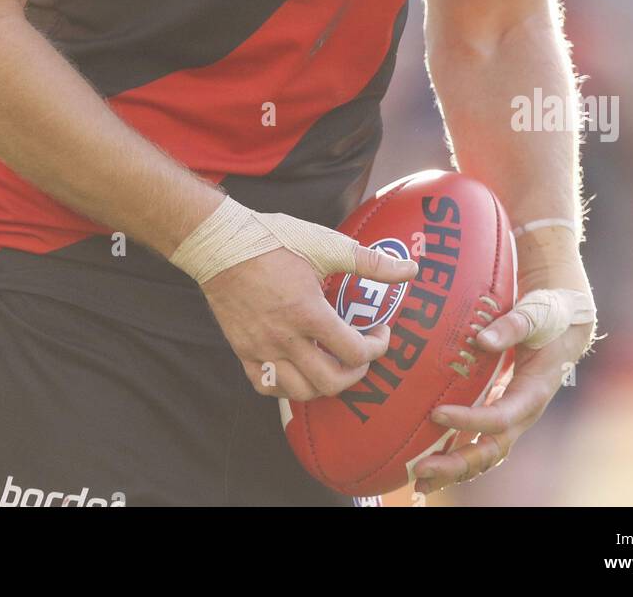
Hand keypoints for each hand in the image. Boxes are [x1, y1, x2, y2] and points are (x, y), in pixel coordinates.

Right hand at [202, 241, 417, 401]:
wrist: (220, 243)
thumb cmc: (273, 240)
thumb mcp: (325, 244)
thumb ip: (370, 261)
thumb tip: (411, 269)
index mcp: (308, 312)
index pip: (354, 352)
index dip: (377, 348)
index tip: (380, 332)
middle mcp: (284, 338)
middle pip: (331, 382)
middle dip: (356, 373)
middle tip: (361, 353)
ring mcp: (260, 348)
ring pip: (300, 392)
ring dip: (324, 384)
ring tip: (333, 363)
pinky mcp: (242, 350)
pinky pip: (267, 387)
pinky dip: (288, 387)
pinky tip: (299, 369)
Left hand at [413, 271, 596, 493]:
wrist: (566, 323)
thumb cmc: (551, 315)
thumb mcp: (537, 314)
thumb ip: (512, 326)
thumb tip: (480, 339)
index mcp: (533, 392)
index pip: (501, 418)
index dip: (470, 420)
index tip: (438, 414)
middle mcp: (522, 412)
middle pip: (490, 449)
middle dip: (457, 463)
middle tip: (421, 470)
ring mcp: (510, 414)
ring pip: (483, 452)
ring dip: (452, 467)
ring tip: (418, 481)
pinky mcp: (498, 409)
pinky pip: (477, 438)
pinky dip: (454, 452)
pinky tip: (426, 461)